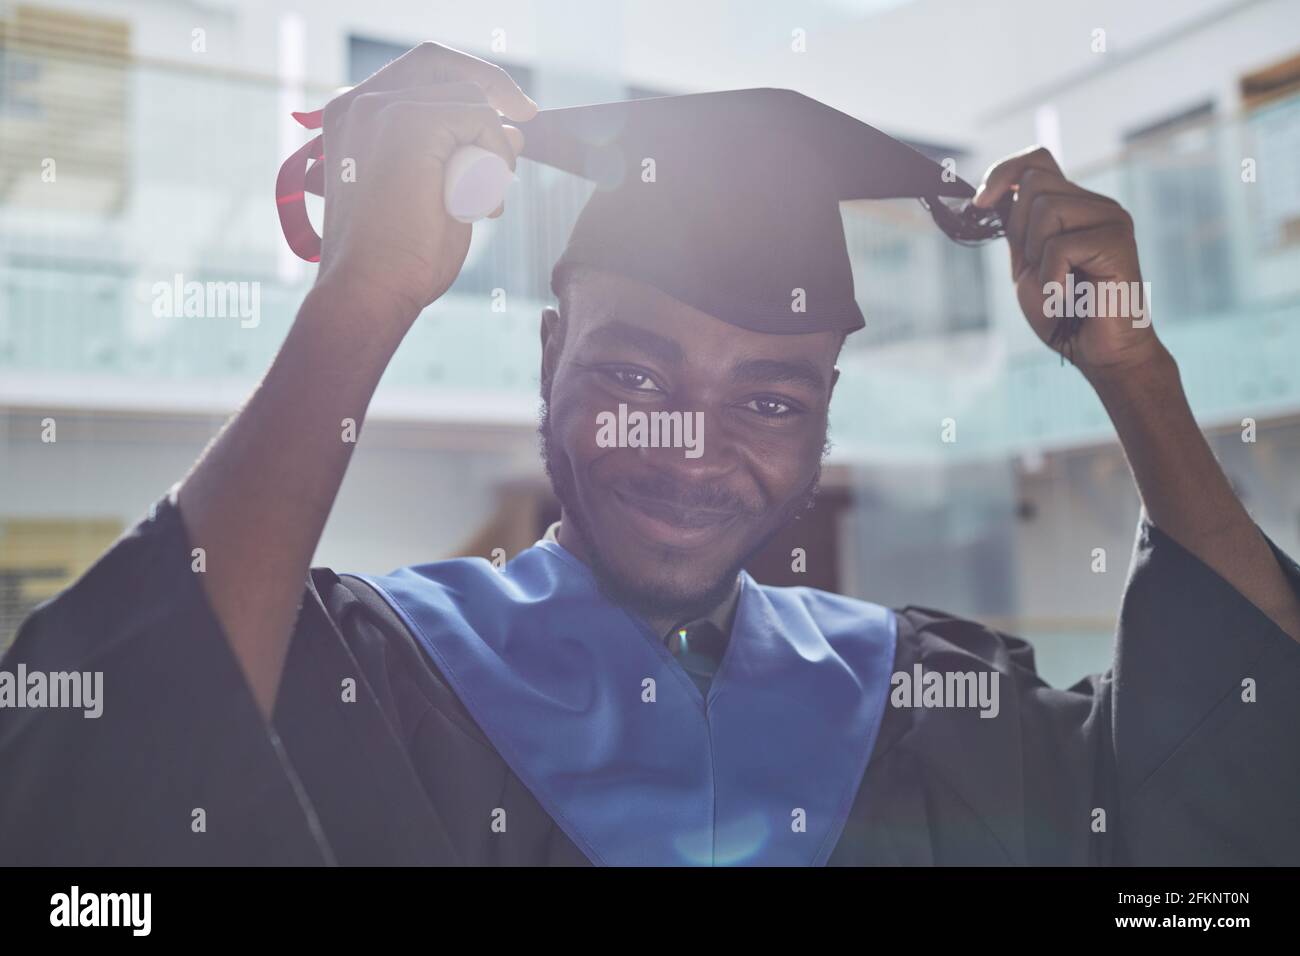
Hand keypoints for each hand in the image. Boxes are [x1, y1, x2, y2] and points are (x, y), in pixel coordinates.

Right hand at [313, 42, 536, 330]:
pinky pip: (478, 116)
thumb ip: (459, 158)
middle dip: (491, 85)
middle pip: (440, 63)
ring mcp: (380, 108)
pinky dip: (495, 155)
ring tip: (484, 201)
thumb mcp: (431, 195)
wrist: (371, 291)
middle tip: (528, 114)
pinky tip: (483, 200)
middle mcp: (358, 103)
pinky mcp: (409, 122)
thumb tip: (511, 130)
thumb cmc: (396, 260)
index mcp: (352, 119)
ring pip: (468, 97)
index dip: (467, 82)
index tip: (509, 109)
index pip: (416, 75)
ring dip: (493, 147)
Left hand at [972, 146, 1166, 380]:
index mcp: (1073, 206)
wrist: (1097, 352)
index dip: (1004, 172)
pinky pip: (1059, 245)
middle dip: (1020, 230)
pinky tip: (1065, 297)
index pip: (1037, 160)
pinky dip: (1050, 278)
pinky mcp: (1118, 240)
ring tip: (1058, 284)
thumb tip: (992, 194)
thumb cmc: (1063, 313)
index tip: (980, 203)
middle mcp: (1095, 205)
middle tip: (1041, 270)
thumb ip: (1016, 228)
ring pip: (1045, 209)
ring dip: (1037, 256)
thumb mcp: (1028, 263)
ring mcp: (1111, 218)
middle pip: (1035, 183)